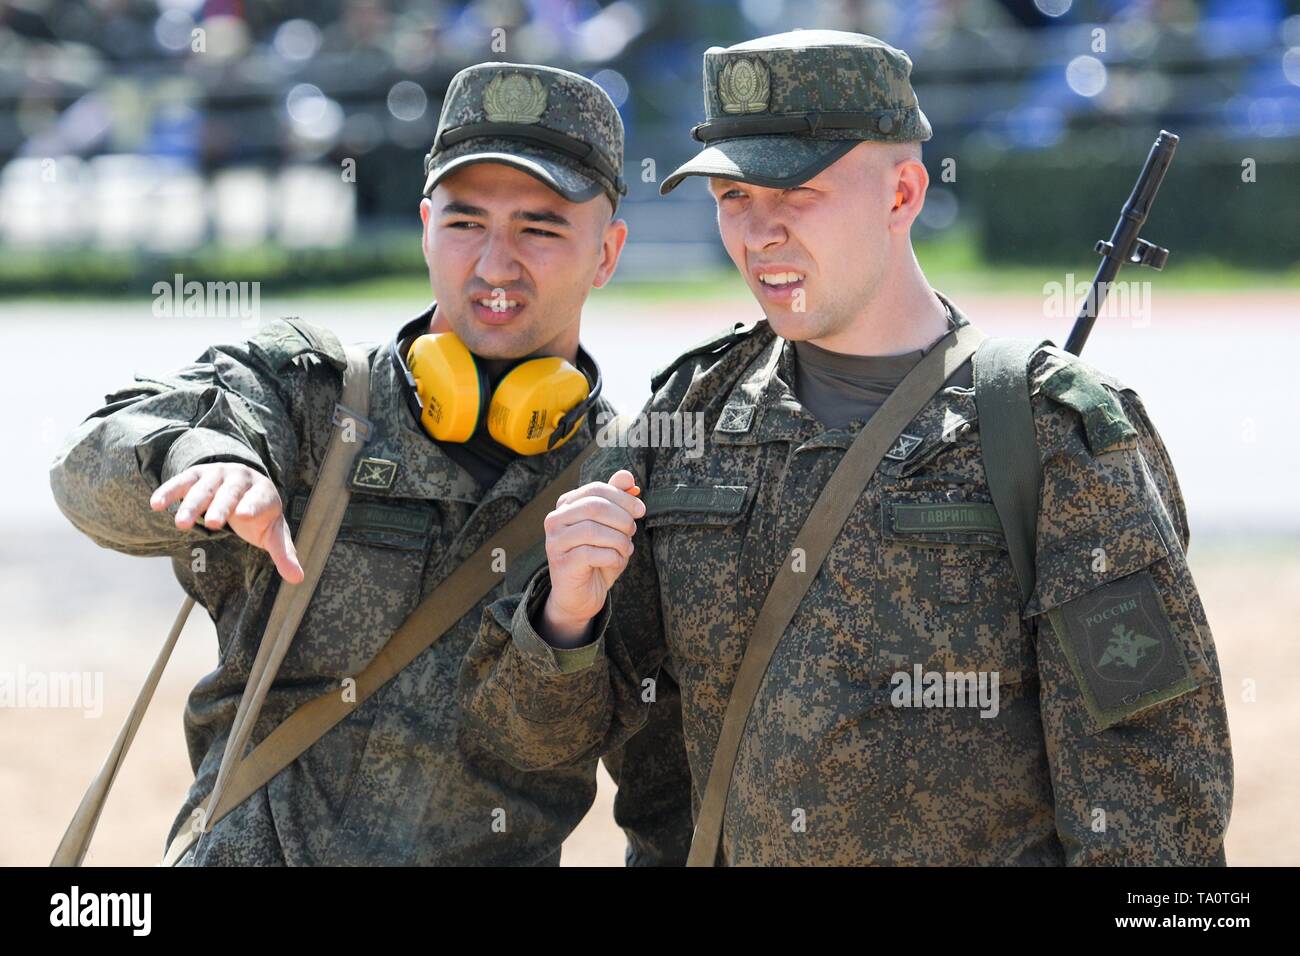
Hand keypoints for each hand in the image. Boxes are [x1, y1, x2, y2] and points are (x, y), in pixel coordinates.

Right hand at [150, 462, 304, 583]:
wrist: (245, 482)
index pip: (260, 500)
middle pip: (231, 493)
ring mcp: (218, 474)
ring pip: (205, 488)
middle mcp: (242, 478)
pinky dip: (169, 491)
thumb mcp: (273, 532)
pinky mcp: (197, 474)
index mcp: (264, 492)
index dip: (253, 506)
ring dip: (192, 505)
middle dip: (222, 507)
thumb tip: (298, 579)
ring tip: (181, 524)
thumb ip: (284, 554)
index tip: (245, 516)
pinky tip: (156, 504)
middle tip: (213, 524)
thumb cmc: (260, 513)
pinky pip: (182, 482)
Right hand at [540, 469, 643, 645]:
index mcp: (566, 505)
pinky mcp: (561, 564)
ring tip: (626, 549)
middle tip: (632, 532)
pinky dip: (612, 557)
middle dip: (622, 518)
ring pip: (593, 530)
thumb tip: (627, 477)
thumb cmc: (597, 557)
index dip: (623, 497)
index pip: (596, 489)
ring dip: (619, 540)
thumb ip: (616, 500)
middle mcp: (555, 520)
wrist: (581, 595)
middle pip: (594, 506)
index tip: (641, 510)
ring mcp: (555, 542)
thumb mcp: (611, 527)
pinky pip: (592, 554)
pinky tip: (616, 561)